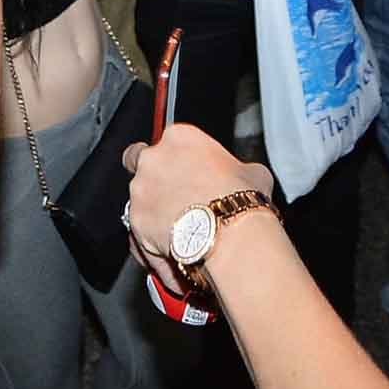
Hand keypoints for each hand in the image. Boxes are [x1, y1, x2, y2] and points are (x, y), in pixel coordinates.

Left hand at [122, 124, 274, 295]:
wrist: (232, 238)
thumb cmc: (241, 202)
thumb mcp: (253, 173)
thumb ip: (236, 169)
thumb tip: (240, 177)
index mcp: (179, 138)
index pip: (169, 140)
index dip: (179, 159)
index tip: (190, 172)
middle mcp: (153, 161)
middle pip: (141, 164)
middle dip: (156, 180)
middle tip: (179, 198)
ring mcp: (140, 193)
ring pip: (139, 201)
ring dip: (154, 213)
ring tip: (183, 231)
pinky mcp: (135, 225)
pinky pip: (139, 234)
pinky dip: (152, 242)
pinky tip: (176, 250)